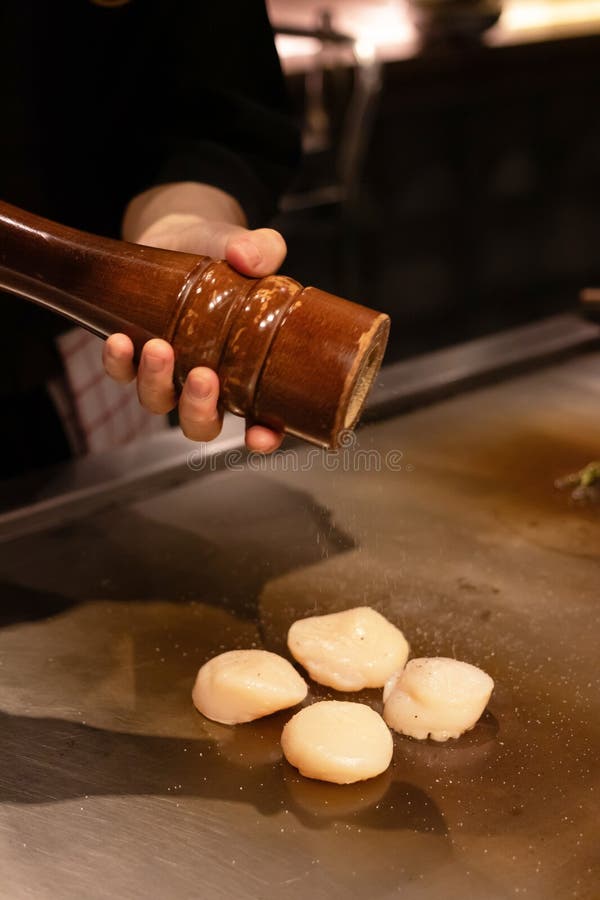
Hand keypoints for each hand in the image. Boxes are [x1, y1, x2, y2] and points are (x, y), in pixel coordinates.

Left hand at [102, 183, 286, 452]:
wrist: (182, 236)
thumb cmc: (225, 255)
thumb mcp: (247, 248)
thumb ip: (260, 250)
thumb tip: (248, 256)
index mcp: (247, 373)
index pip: (262, 422)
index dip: (263, 437)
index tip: (260, 436)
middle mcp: (208, 383)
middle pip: (201, 423)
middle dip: (199, 410)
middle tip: (204, 377)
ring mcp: (169, 372)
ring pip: (159, 401)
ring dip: (157, 382)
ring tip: (159, 348)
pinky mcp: (134, 354)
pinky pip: (121, 373)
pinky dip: (118, 363)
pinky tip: (119, 341)